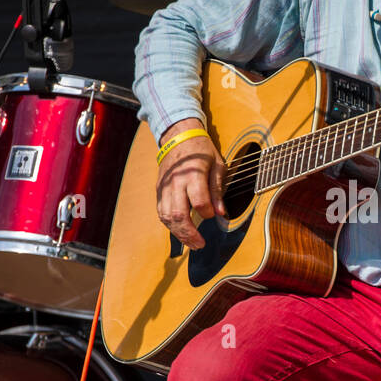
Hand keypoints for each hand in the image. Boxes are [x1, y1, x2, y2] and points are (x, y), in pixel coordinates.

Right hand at [155, 119, 227, 250]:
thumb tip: (221, 213)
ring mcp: (164, 187)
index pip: (199, 201)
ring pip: (167, 216)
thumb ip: (217, 190)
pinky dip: (170, 225)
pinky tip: (180, 232)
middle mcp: (176, 182)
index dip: (208, 212)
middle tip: (200, 244)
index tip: (214, 214)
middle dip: (190, 233)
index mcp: (193, 173)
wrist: (178, 136)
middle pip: (179, 214)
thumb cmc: (201, 150)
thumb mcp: (217, 165)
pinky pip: (161, 212)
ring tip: (191, 243)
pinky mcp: (159, 190)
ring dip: (179, 233)